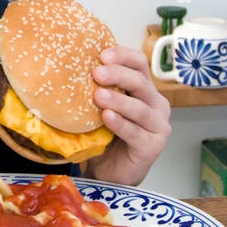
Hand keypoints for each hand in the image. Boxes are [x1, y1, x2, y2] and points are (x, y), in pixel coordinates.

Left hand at [81, 44, 171, 186]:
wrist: (110, 171)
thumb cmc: (105, 136)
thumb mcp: (100, 107)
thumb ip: (96, 88)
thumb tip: (67, 65)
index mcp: (144, 89)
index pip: (139, 64)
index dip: (123, 56)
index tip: (102, 54)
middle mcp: (156, 104)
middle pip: (140, 82)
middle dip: (118, 75)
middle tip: (97, 73)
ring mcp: (158, 126)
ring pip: (140, 108)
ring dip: (118, 100)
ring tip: (99, 96)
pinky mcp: (153, 146)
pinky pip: (136, 133)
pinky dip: (121, 124)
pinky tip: (107, 118)